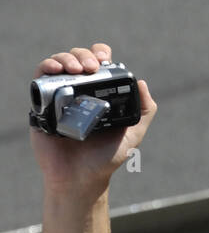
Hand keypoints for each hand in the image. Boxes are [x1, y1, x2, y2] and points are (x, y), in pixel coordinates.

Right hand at [29, 42, 156, 199]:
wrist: (79, 179)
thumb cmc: (105, 159)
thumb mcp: (132, 136)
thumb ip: (144, 112)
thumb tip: (142, 83)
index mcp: (99, 94)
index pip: (98, 63)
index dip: (100, 53)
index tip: (104, 59)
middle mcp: (79, 91)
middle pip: (79, 58)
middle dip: (85, 55)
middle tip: (91, 69)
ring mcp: (60, 95)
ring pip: (60, 63)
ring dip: (67, 58)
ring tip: (76, 70)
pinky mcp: (42, 103)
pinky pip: (41, 77)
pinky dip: (47, 67)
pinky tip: (55, 69)